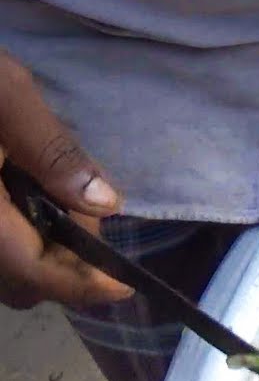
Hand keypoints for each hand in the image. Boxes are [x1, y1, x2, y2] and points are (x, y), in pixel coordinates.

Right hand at [0, 52, 132, 308]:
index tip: (123, 285)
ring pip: (5, 269)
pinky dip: (19, 235)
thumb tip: (105, 203)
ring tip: (50, 188)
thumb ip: (51, 150)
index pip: (30, 271)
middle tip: (79, 203)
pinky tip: (27, 190)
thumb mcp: (4, 94)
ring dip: (41, 250)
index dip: (81, 284)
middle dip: (64, 261)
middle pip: (19, 282)